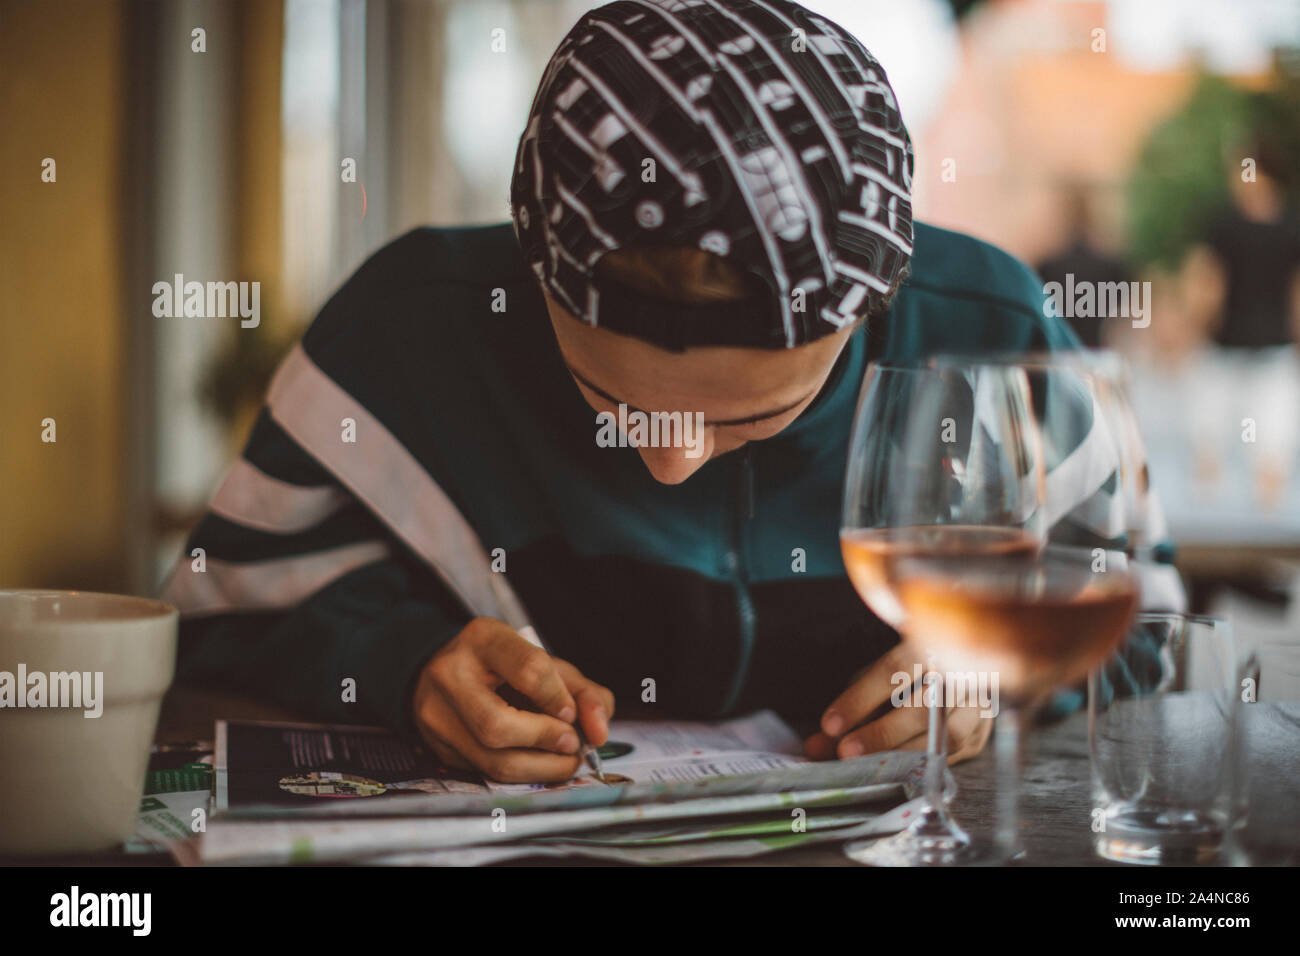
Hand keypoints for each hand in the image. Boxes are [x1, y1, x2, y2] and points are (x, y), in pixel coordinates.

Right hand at [410, 617, 614, 782]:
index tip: (572, 714)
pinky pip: (487, 773)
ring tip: (565, 760)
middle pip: (499, 724)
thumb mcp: (547, 663)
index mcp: (484, 639)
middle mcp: (451, 675)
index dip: (558, 698)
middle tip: (572, 744)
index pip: (529, 670)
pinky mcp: (439, 747)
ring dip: (541, 768)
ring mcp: (437, 714)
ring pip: (492, 759)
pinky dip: (524, 775)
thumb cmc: (506, 666)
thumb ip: (582, 692)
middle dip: (546, 740)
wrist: (448, 671)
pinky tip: (541, 764)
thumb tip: (600, 732)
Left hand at [803, 644, 992, 764]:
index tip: (829, 725)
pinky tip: (900, 773)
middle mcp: (960, 670)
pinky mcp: (983, 733)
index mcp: (929, 644)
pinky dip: (925, 766)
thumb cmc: (911, 674)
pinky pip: (957, 755)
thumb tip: (817, 744)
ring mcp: (978, 703)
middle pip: (921, 707)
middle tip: (845, 751)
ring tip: (870, 767)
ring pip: (946, 735)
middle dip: (880, 734)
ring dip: (903, 755)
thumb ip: (851, 708)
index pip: (892, 672)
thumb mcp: (878, 680)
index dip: (859, 700)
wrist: (962, 667)